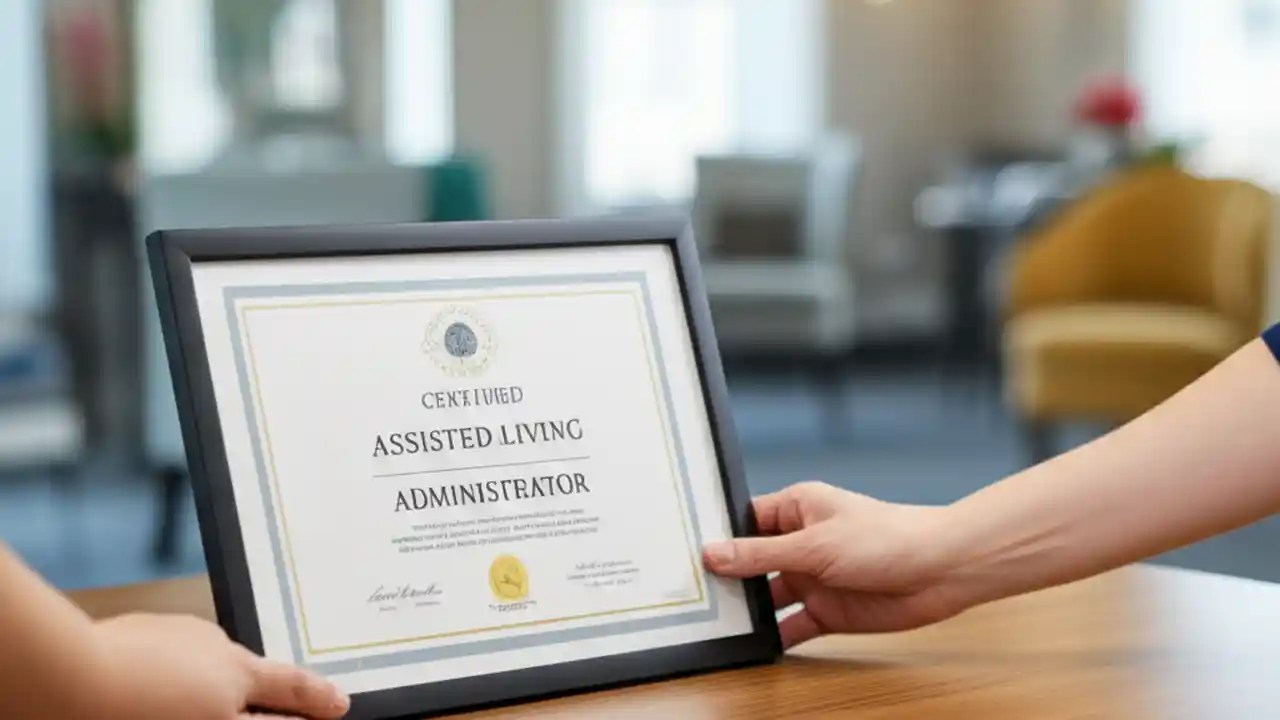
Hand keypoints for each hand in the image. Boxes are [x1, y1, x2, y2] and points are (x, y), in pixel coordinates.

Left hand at [88, 614, 348, 719]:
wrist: (64, 682)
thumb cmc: (135, 712)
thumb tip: (297, 717)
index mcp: (240, 673)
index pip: (292, 690)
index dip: (318, 700)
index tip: (338, 704)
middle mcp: (217, 649)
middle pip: (254, 673)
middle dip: (265, 691)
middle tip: (279, 705)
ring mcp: (180, 635)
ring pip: (211, 663)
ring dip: (209, 684)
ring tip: (183, 708)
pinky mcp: (145, 628)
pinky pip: (175, 652)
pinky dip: (174, 672)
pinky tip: (150, 695)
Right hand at [703, 482, 965, 647]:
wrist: (940, 571)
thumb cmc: (886, 537)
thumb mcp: (814, 544)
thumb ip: (761, 554)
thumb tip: (713, 554)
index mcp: (795, 509)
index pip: (744, 521)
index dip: (717, 535)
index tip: (684, 552)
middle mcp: (799, 543)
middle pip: (750, 561)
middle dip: (726, 576)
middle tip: (689, 593)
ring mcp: (812, 578)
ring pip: (767, 596)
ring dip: (747, 609)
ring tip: (714, 622)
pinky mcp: (827, 611)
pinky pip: (791, 626)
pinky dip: (774, 636)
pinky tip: (753, 645)